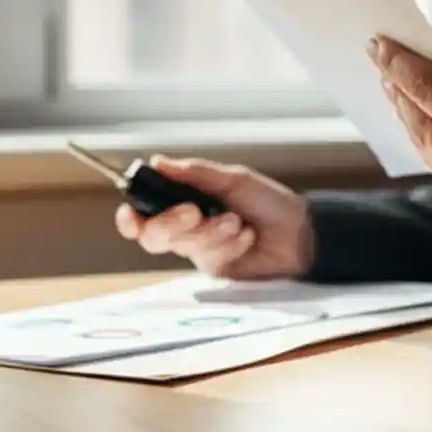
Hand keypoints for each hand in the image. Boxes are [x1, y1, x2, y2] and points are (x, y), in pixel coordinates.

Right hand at [115, 157, 313, 279]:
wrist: (301, 232)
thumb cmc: (269, 201)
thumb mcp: (233, 179)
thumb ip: (195, 174)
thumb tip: (158, 162)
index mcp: (185, 201)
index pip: (145, 213)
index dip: (131, 217)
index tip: (131, 213)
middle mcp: (187, 228)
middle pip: (153, 235)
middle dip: (170, 223)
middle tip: (195, 211)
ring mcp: (200, 250)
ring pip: (182, 245)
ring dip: (210, 231)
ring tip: (237, 222)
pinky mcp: (215, 269)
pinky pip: (208, 257)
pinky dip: (228, 243)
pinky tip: (247, 237)